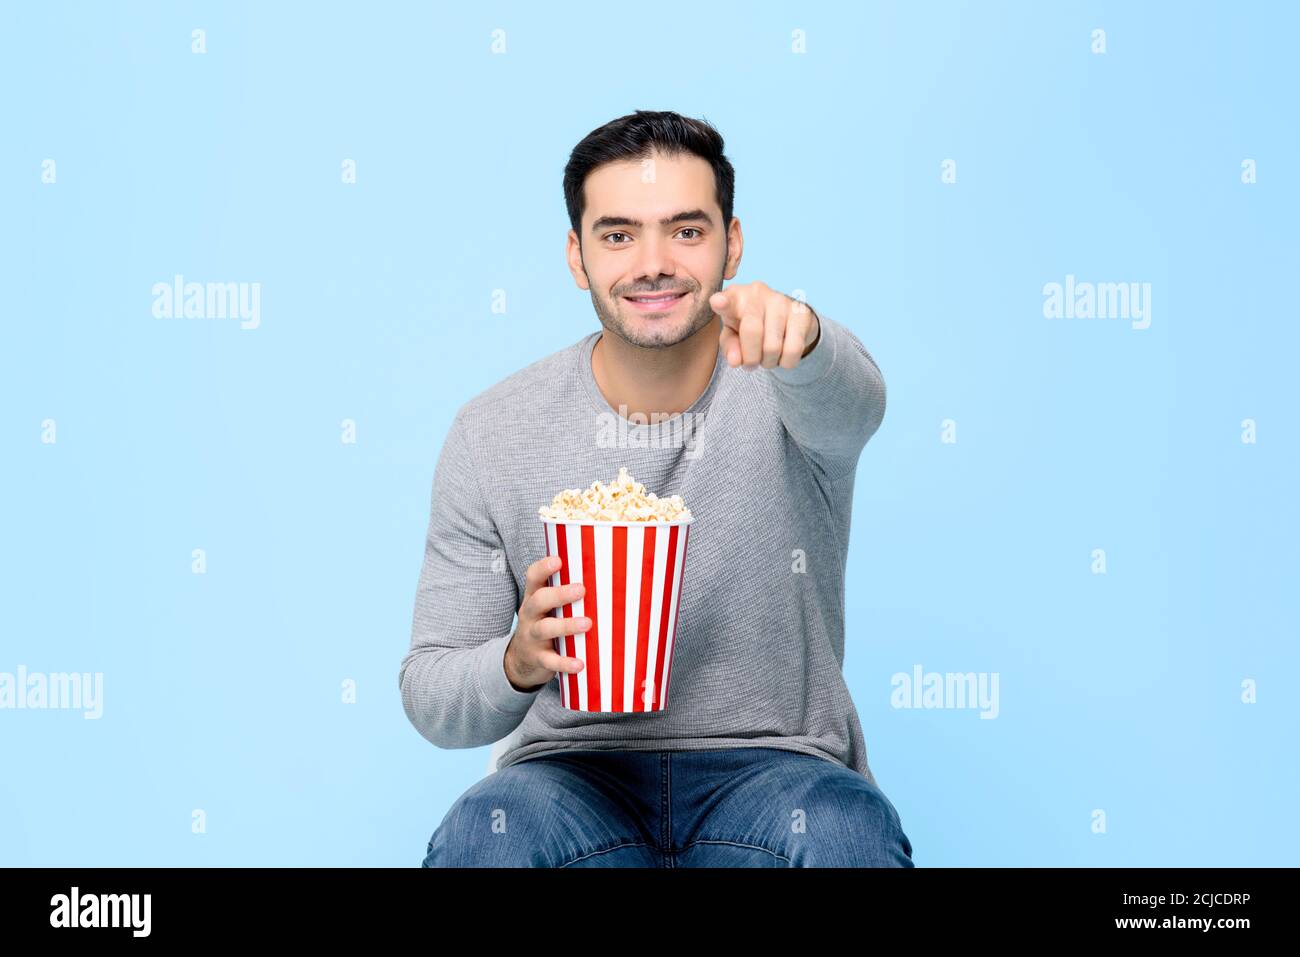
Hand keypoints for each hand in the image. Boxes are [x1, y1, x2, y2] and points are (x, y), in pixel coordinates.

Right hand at [503, 555, 588, 690]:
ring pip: (545, 629)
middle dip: (559, 594)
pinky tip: (579, 664)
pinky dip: (564, 663)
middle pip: (539, 600)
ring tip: (587, 624)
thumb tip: (610, 578)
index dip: (543, 567)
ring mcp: (532, 637)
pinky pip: (550, 661)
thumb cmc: (544, 624)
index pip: (533, 577)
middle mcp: (530, 614)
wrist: (520, 660)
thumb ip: (566, 594)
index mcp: (534, 597)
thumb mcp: (547, 607)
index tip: (558, 560)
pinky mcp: (538, 658)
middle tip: (581, 590)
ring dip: (566, 625)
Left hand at [710, 281, 819, 369]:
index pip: (726, 300)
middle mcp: (757, 293)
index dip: (722, 303)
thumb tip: (736, 361)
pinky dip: (786, 361)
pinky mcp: (802, 312)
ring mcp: (781, 300)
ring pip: (773, 346)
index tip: (717, 302)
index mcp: (735, 296)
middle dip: (751, 358)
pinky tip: (784, 354)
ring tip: (768, 356)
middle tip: (752, 363)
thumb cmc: (750, 326)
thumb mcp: (733, 336)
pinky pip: (793, 350)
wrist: (785, 319)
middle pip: (752, 331)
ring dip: (769, 361)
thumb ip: (730, 347)